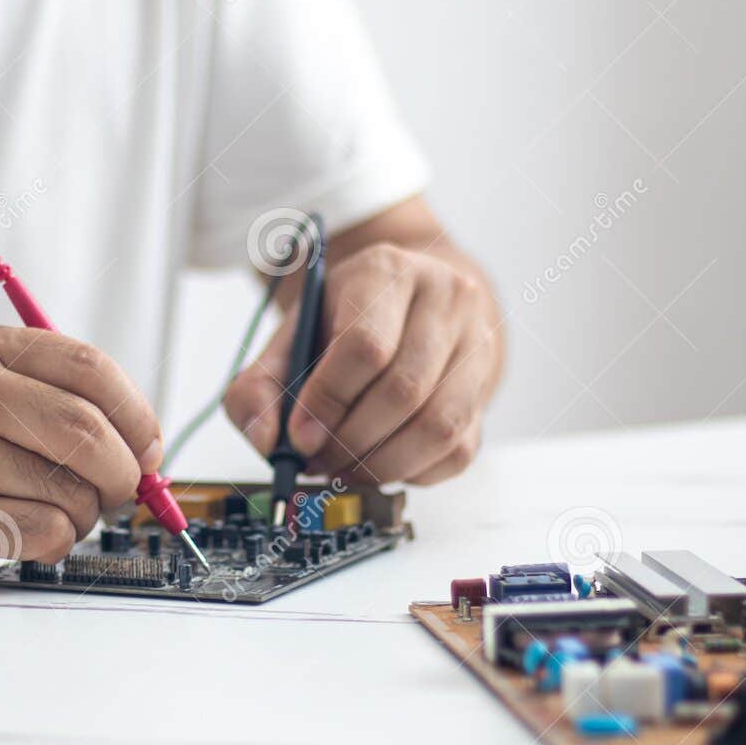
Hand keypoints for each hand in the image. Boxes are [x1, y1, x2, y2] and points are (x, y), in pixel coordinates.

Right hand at [0, 325, 162, 578]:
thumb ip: (46, 396)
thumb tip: (143, 445)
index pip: (91, 370)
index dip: (137, 415)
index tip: (148, 448)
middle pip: (90, 433)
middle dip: (124, 474)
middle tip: (121, 492)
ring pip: (72, 492)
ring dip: (83, 515)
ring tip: (50, 511)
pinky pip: (43, 533)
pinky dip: (55, 543)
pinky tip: (25, 534)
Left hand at [224, 243, 498, 485]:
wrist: (408, 308)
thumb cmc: (343, 324)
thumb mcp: (293, 336)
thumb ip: (259, 386)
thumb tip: (265, 440)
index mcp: (388, 272)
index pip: (365, 345)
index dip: (328, 401)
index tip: (299, 438)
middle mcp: (446, 300)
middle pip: (404, 390)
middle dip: (351, 442)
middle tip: (317, 463)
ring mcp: (477, 345)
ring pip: (439, 426)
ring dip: (382, 465)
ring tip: (343, 470)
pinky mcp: (486, 392)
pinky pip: (457, 451)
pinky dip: (412, 472)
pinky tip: (379, 464)